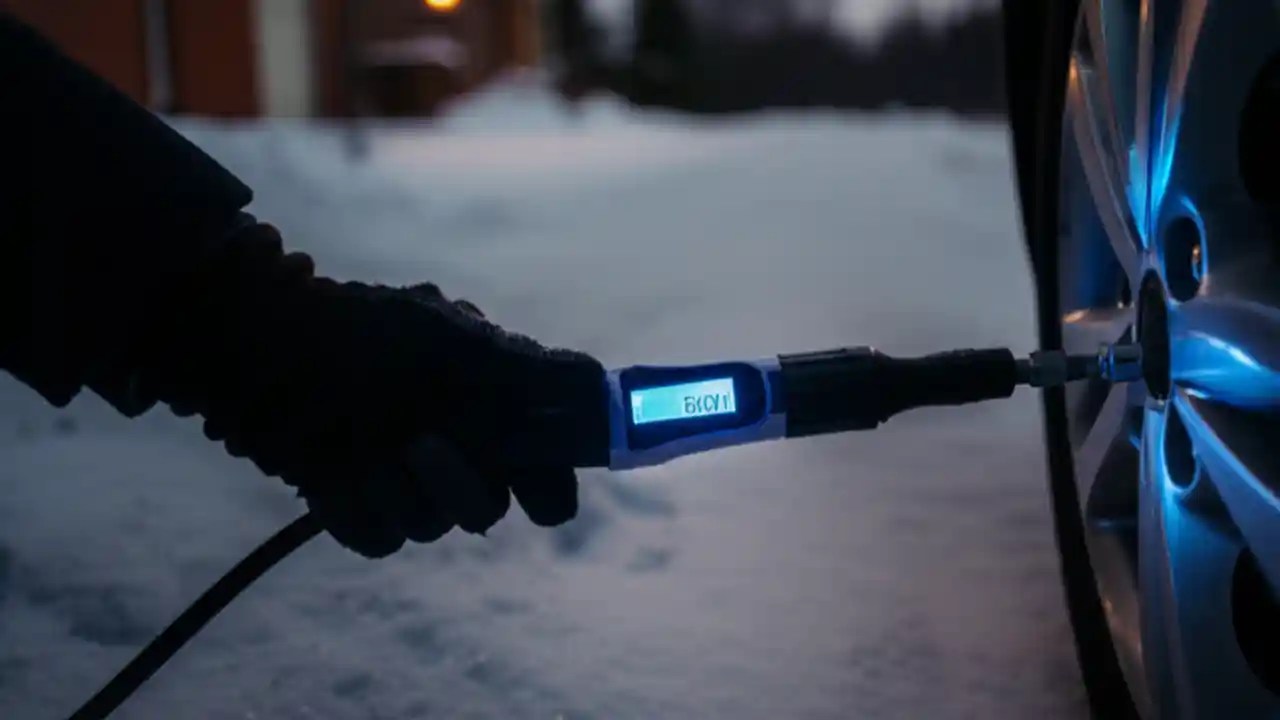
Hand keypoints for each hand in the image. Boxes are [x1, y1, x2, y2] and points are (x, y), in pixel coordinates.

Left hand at [143, 223, 608, 557]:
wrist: (259, 347)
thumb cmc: (363, 336)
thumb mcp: (455, 343)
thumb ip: (531, 373)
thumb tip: (602, 385)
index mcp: (488, 405)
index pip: (543, 466)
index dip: (549, 487)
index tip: (543, 502)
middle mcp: (452, 445)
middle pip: (489, 506)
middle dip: (458, 484)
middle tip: (424, 444)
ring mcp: (402, 478)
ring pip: (430, 526)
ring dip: (397, 491)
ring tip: (365, 445)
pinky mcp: (354, 504)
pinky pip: (376, 539)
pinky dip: (355, 509)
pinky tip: (333, 472)